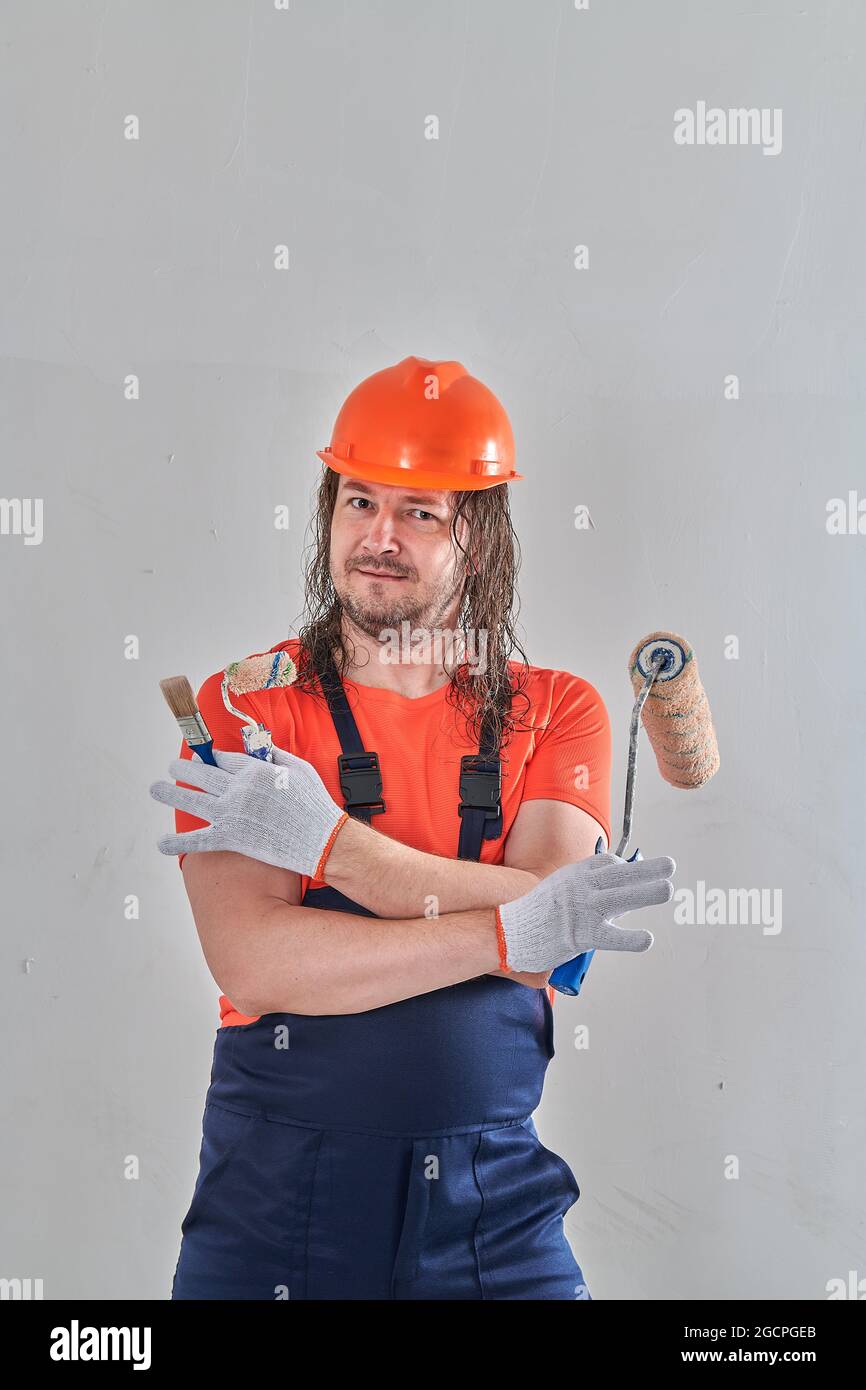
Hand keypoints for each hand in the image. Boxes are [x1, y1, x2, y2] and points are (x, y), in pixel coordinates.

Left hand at [149, 744, 346, 877]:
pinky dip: (177, 842)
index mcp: (254, 770)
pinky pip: (198, 839)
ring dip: (169, 793)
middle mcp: (237, 788)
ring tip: (155, 789)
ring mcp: (231, 813)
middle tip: (172, 767)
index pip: (223, 758)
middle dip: (183, 768)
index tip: (203, 756)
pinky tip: (161, 843)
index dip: (210, 756)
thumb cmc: (314, 804)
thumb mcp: (300, 769)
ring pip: (192, 800)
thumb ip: (276, 756)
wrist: (321, 840)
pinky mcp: (230, 838)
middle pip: (202, 772)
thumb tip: (261, 746)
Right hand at [497, 852, 675, 973]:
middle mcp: (580, 888)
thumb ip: (591, 889)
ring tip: (667, 890)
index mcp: (575, 874)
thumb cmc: (538, 913)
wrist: (511, 932)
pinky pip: (610, 936)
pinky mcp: (580, 935)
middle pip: (619, 874)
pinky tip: (647, 940)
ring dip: (646, 892)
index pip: (608, 864)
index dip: (627, 868)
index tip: (638, 873)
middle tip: (669, 866)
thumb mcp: (562, 889)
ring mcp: (581, 910)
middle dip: (646, 869)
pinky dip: (630, 938)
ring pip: (619, 897)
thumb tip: (623, 895)